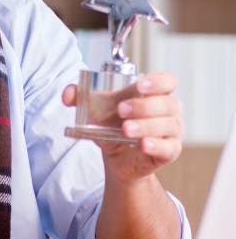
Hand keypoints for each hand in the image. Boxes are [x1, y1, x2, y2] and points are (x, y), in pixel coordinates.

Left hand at [62, 72, 182, 181]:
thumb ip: (80, 98)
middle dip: (144, 106)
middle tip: (121, 109)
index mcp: (154, 94)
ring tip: (125, 129)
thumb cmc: (112, 125)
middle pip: (168, 103)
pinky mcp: (169, 151)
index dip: (158, 81)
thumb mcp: (96, 110)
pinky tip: (143, 144)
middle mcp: (168, 111)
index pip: (168, 81)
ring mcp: (171, 132)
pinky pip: (169, 147)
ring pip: (169, 124)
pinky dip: (156, 145)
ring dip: (146, 125)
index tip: (139, 85)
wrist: (116, 156)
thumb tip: (67, 95)